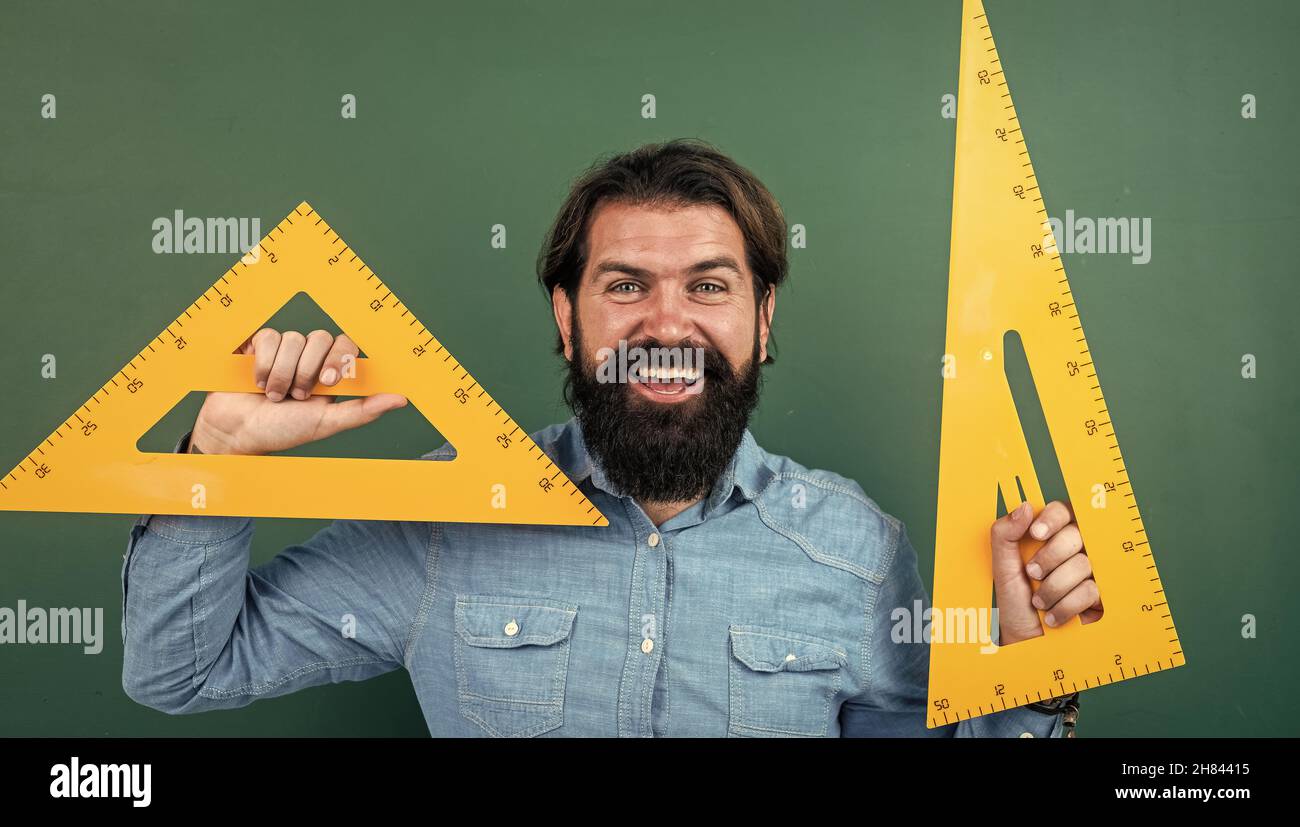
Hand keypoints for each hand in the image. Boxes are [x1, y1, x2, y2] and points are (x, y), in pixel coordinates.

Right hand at [190, 328, 406, 454]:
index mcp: (329, 372)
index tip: (326, 381)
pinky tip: (256, 381)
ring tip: (274, 394)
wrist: (236, 433)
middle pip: (321, 338)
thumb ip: (363, 411)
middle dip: (306, 370)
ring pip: (293, 338)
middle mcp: (308, 357)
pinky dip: (262, 364)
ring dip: (282, 373)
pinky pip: (268, 336)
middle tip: (296, 395)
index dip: (338, 358)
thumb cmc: (282, 431)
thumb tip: (401, 399)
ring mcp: (283, 350)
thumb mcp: (326, 424)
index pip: (345, 344)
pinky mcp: (256, 345)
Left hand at [990, 499, 1103, 645]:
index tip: (1036, 534)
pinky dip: (1065, 606)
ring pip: (1083, 564)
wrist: (1024, 640)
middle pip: (1075, 535)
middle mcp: (1074, 551)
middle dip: (1050, 557)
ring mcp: (1091, 573)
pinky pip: (1091, 590)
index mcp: (1051, 537)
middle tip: (1032, 574)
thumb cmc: (1013, 602)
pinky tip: (1052, 616)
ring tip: (1038, 602)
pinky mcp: (1101, 596)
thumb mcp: (1002, 567)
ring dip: (1053, 588)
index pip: (1062, 512)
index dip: (1052, 518)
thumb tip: (1025, 507)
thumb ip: (1005, 534)